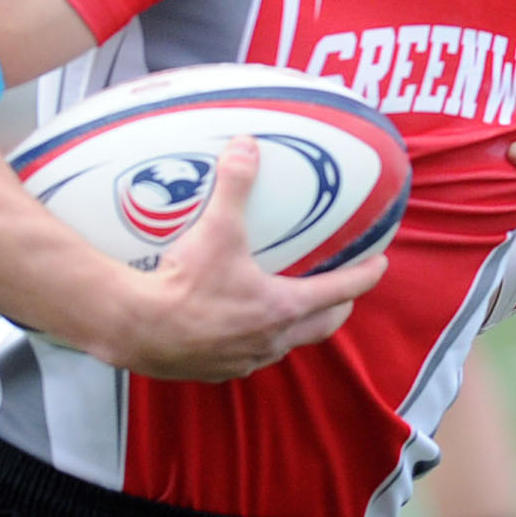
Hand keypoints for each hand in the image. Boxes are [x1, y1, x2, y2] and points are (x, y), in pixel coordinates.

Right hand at [90, 135, 386, 380]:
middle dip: (338, 306)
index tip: (380, 264)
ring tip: (291, 304)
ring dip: (296, 326)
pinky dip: (255, 341)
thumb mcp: (216, 227)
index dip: (365, 275)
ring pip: (286, 344)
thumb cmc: (183, 282)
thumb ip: (235, 184)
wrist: (135, 328)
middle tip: (342, 288)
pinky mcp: (216, 371)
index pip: (341, 290)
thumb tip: (247, 144)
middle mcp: (272, 339)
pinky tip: (240, 326)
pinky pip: (248, 357)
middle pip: (323, 325)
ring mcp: (245, 359)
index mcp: (284, 306)